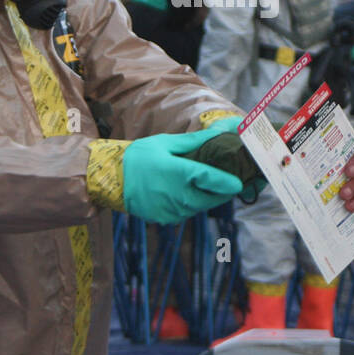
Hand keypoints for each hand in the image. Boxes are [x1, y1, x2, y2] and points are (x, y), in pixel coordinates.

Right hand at [122, 126, 241, 223]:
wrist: (113, 179)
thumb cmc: (140, 157)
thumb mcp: (167, 143)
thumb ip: (194, 142)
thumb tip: (216, 135)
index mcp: (182, 174)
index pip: (214, 180)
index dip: (230, 182)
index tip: (240, 182)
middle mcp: (181, 196)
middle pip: (212, 199)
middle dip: (222, 192)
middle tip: (229, 183)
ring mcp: (174, 210)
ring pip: (200, 207)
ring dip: (207, 199)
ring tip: (209, 186)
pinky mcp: (166, 219)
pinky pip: (186, 213)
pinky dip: (191, 204)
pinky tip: (187, 193)